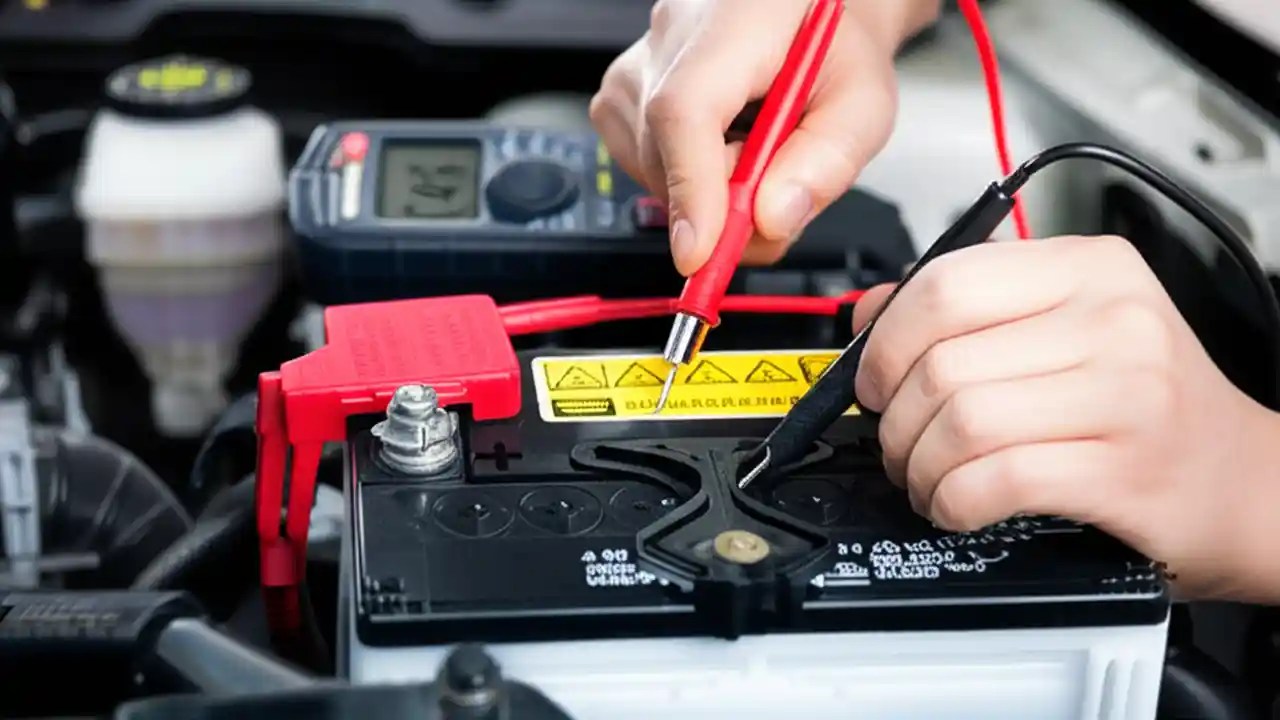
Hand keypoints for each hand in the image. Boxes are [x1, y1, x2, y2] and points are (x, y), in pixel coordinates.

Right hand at [589, 0, 939, 275]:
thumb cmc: (836, 51)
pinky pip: (639, 163)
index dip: (690, 189)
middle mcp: (671, 32)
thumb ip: (828, 162)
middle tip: (778, 189)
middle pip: (664, 151)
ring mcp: (638, 60)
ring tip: (753, 149)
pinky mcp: (623, 91)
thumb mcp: (864, 105)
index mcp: (736, 18)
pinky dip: (684, 178)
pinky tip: (721, 147)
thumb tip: (770, 221)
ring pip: (649, 166)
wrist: (810, 18)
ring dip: (705, 188)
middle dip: (720, 202)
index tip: (701, 252)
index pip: (685, 110)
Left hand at [851, 235, 1279, 602]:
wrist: (1249, 483)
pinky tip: (957, 505)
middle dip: (892, 416)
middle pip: (941, 361)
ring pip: (959, 421)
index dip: (885, 339)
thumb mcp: (1070, 327)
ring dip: (918, 465)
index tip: (873, 375)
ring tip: (926, 476)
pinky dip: (951, 502)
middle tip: (896, 440)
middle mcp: (1114, 320)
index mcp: (1091, 268)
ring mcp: (1124, 395)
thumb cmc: (1153, 405)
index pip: (945, 283)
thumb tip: (869, 312)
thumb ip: (971, 308)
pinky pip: (992, 481)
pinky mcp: (1120, 470)